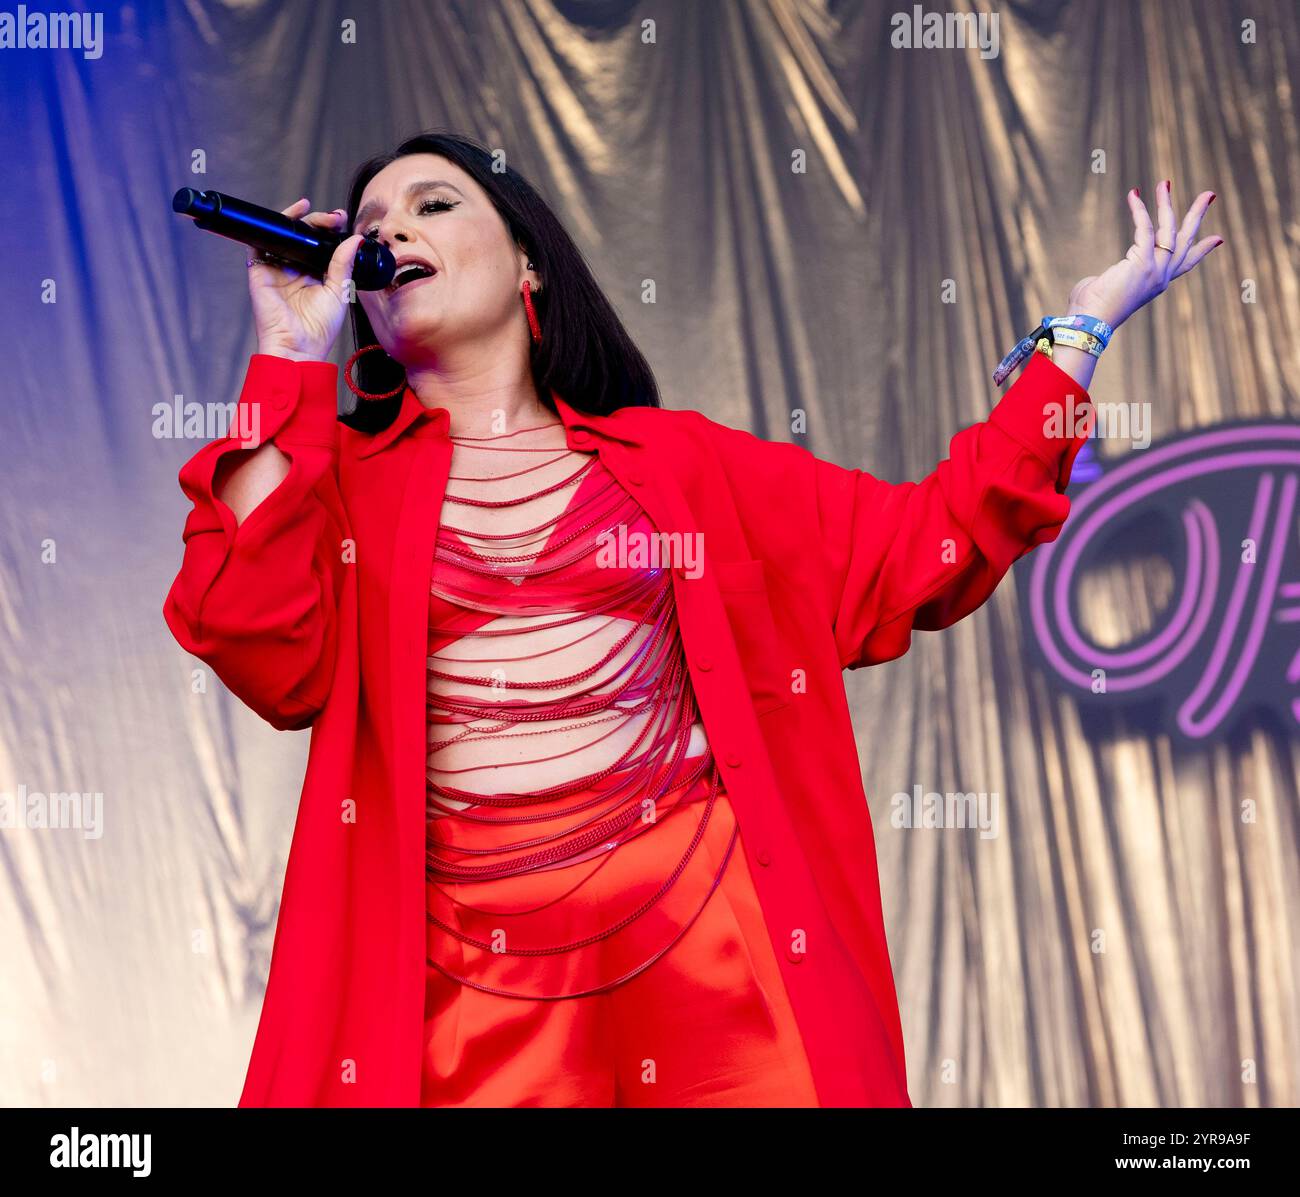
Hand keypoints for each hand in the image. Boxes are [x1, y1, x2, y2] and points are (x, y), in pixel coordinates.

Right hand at [245, 197, 365, 360]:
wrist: (298, 346)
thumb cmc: (319, 329)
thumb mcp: (339, 291)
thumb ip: (344, 264)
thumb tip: (355, 239)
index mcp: (316, 275)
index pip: (322, 245)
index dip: (331, 230)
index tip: (342, 220)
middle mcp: (296, 270)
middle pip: (304, 236)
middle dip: (318, 222)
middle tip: (332, 218)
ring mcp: (277, 269)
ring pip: (284, 236)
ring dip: (296, 219)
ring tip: (311, 211)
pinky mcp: (260, 271)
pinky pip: (260, 243)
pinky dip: (269, 227)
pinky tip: (286, 217)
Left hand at [1065, 179, 1222, 330]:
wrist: (1089, 322)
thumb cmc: (1090, 308)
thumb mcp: (1111, 289)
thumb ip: (1116, 278)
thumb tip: (1106, 277)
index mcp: (1156, 284)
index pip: (1185, 265)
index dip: (1202, 250)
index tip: (1218, 239)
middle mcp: (1161, 277)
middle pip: (1186, 241)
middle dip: (1197, 215)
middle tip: (1209, 195)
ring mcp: (1155, 270)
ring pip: (1169, 229)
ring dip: (1165, 203)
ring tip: (1165, 183)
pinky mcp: (1142, 263)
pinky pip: (1144, 228)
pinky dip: (1139, 209)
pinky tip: (1134, 195)